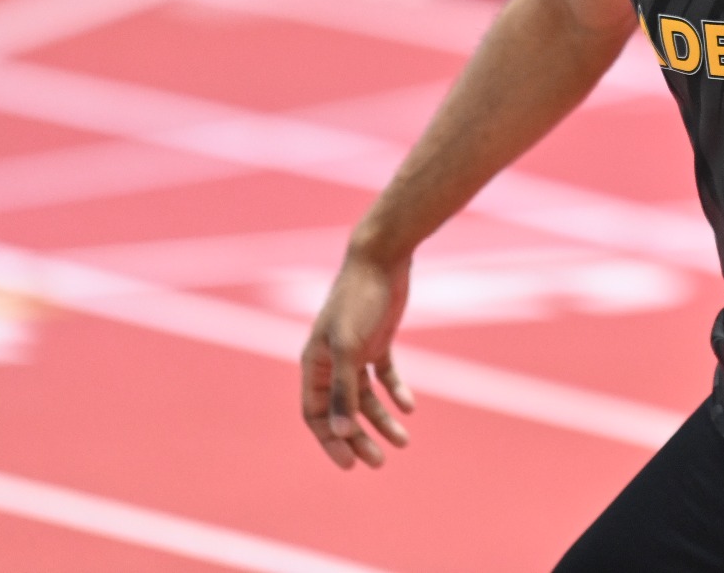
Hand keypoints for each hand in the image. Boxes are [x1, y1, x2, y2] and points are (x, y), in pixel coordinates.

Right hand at [299, 251, 414, 468]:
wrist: (382, 259)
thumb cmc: (359, 300)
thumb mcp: (350, 347)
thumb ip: (343, 391)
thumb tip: (341, 433)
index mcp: (314, 364)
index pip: (315, 414)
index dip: (330, 441)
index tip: (351, 464)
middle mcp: (331, 361)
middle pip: (342, 411)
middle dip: (359, 438)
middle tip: (380, 462)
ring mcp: (355, 351)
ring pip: (366, 397)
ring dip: (382, 420)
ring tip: (403, 441)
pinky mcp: (377, 340)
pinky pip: (384, 376)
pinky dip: (396, 392)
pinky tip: (409, 408)